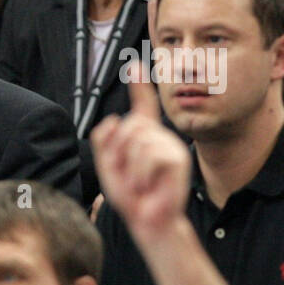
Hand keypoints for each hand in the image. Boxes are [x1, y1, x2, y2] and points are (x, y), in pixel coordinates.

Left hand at [90, 76, 189, 244]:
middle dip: (119, 152)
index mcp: (142, 137)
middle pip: (130, 126)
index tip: (135, 65)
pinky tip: (148, 186)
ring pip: (138, 140)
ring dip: (130, 167)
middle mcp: (158, 137)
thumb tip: (113, 118)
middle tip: (127, 176)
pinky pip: (150, 155)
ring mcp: (170, 146)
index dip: (139, 87)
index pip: (141, 108)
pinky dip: (142, 174)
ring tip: (138, 184)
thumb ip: (105, 142)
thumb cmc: (130, 195)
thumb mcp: (108, 166)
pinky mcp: (178, 159)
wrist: (146, 220)